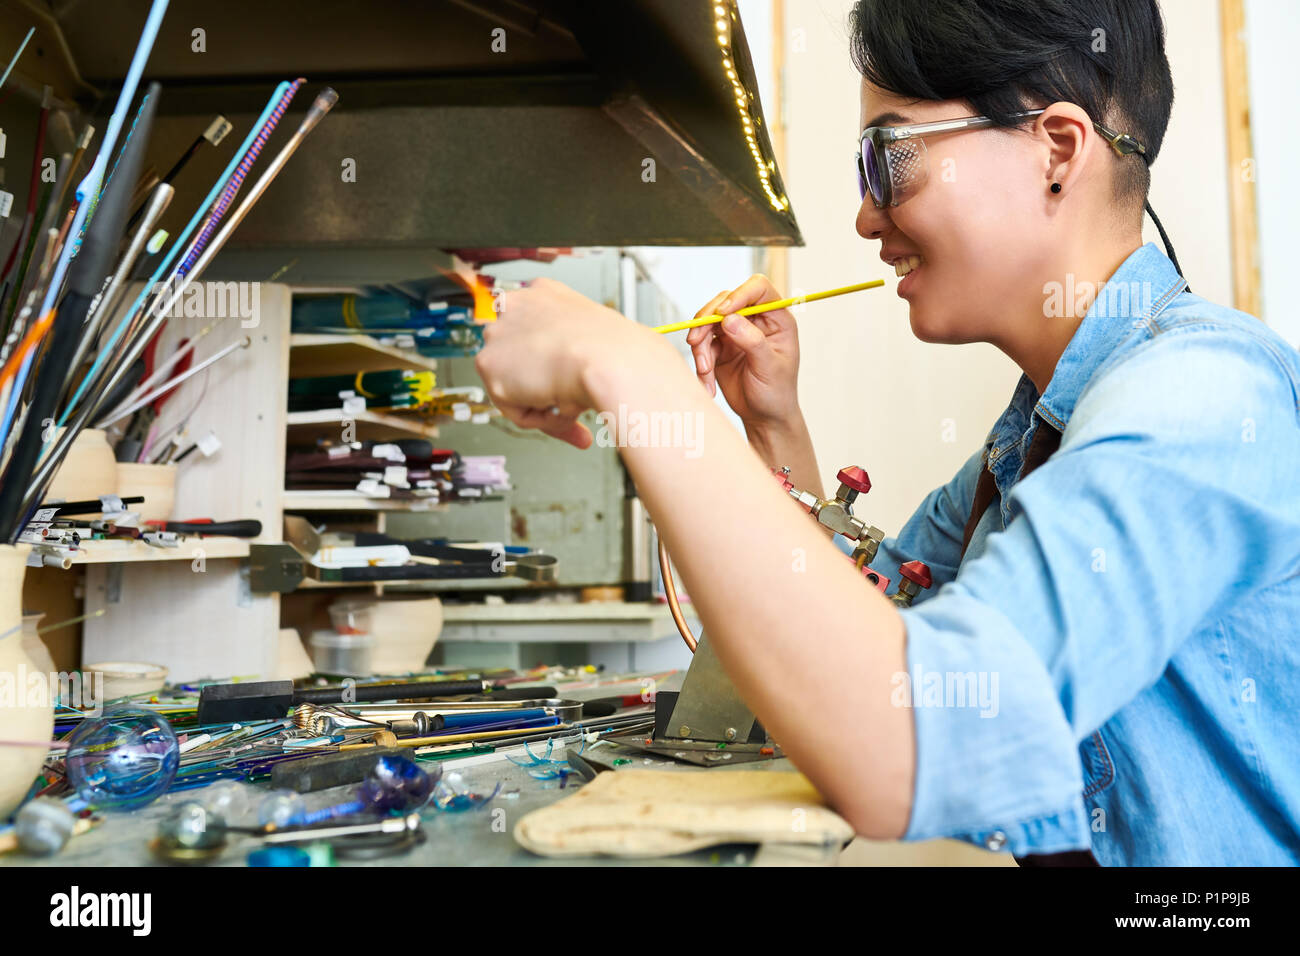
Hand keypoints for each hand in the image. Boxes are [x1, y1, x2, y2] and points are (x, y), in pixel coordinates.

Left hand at [474, 278, 652, 448]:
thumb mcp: (595, 344)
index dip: (548, 364)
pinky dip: (537, 417)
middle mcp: (517, 305)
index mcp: (545, 293)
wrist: (608, 359)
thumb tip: (571, 387)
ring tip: (571, 403)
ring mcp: (499, 332)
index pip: (532, 331)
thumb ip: (574, 358)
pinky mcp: (490, 363)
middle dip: (540, 386)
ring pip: (514, 383)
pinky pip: (512, 407)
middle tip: (569, 405)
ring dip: (541, 402)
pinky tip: (560, 406)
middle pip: (518, 358)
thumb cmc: (615, 351)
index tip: (563, 384)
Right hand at [687, 274, 800, 428]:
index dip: (739, 294)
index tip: (722, 313)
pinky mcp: (719, 345)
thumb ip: (752, 341)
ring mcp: (735, 331)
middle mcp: (755, 319)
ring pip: (708, 320)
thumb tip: (729, 319)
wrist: (763, 416)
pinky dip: (699, 361)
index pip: (758, 289)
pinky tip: (706, 381)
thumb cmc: (777, 392)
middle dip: (707, 320)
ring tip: (704, 370)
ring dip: (700, 344)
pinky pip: (701, 343)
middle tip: (696, 341)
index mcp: (776, 318)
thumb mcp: (769, 367)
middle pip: (725, 300)